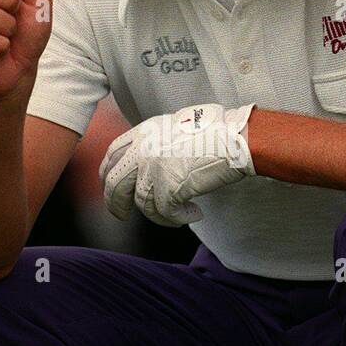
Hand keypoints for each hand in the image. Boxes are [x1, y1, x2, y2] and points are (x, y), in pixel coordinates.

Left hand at [99, 103, 255, 226]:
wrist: (236, 138)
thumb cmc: (218, 132)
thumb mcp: (176, 127)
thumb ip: (158, 143)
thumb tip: (151, 166)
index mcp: (145, 131)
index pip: (113, 153)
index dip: (108, 174)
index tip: (110, 186)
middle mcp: (145, 147)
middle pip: (116, 182)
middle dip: (115, 203)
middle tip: (121, 214)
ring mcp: (155, 166)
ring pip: (142, 203)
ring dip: (158, 215)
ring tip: (177, 216)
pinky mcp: (169, 185)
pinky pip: (165, 212)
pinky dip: (178, 218)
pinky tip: (194, 213)